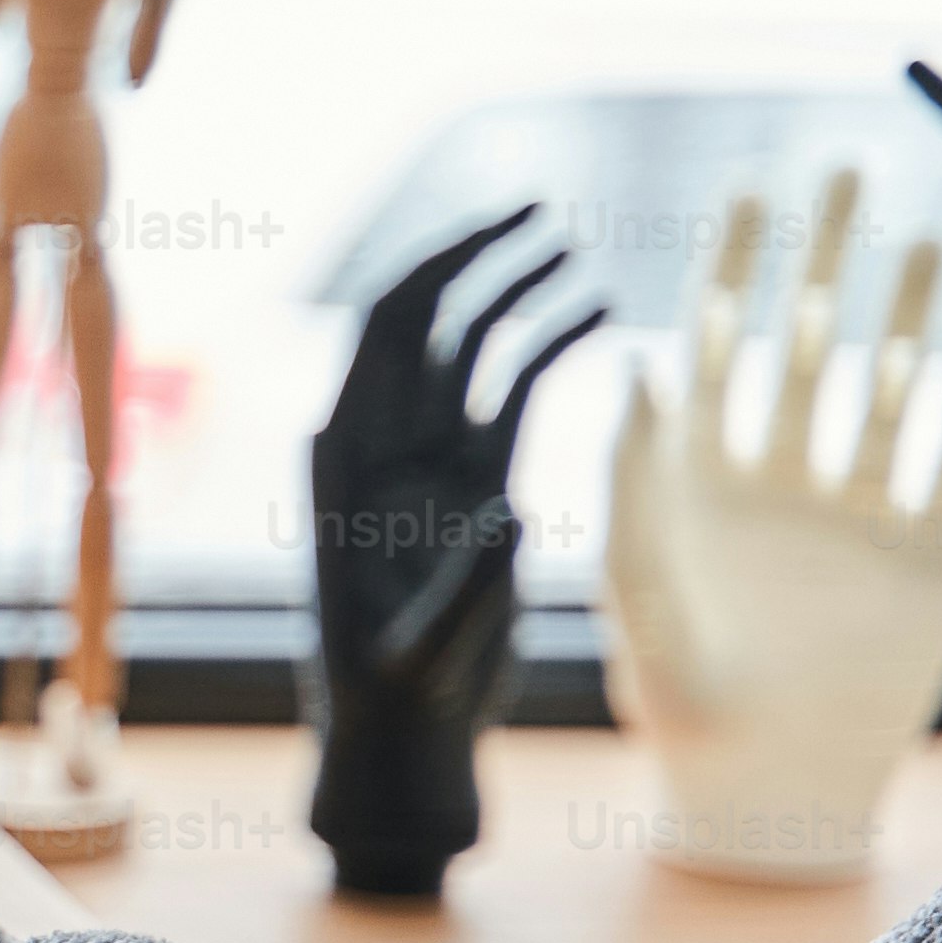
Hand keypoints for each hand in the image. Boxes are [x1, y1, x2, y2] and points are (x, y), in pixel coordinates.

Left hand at [304, 205, 598, 895]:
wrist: (401, 735)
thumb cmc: (392, 700)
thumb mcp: (418, 648)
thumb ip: (460, 585)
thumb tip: (511, 511)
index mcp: (342, 456)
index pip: (383, 329)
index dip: (439, 265)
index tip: (507, 222)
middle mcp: (379, 443)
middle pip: (425, 320)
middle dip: (477, 259)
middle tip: (546, 208)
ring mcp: (428, 459)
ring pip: (471, 351)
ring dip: (518, 296)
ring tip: (581, 250)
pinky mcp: (473, 484)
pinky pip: (509, 396)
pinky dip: (549, 351)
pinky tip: (600, 315)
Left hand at [602, 172, 941, 884]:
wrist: (769, 789)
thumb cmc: (678, 706)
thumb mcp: (637, 586)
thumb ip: (637, 480)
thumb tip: (631, 361)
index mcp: (694, 484)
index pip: (708, 347)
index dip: (726, 268)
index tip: (741, 187)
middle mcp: (775, 481)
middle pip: (803, 341)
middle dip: (820, 259)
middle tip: (841, 167)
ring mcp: (853, 511)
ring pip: (887, 386)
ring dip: (908, 313)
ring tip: (928, 234)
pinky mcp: (921, 549)